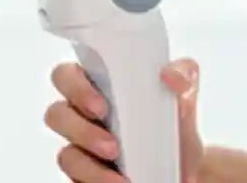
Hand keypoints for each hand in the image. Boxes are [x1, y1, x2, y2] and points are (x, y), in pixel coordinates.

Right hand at [45, 58, 203, 182]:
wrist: (190, 170)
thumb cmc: (175, 127)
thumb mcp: (185, 97)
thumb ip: (184, 75)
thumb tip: (170, 76)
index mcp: (96, 87)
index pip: (66, 76)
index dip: (75, 87)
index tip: (101, 105)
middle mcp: (82, 117)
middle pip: (56, 115)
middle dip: (80, 130)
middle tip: (113, 145)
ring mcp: (81, 151)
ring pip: (66, 156)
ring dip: (91, 168)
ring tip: (123, 178)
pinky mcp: (85, 179)